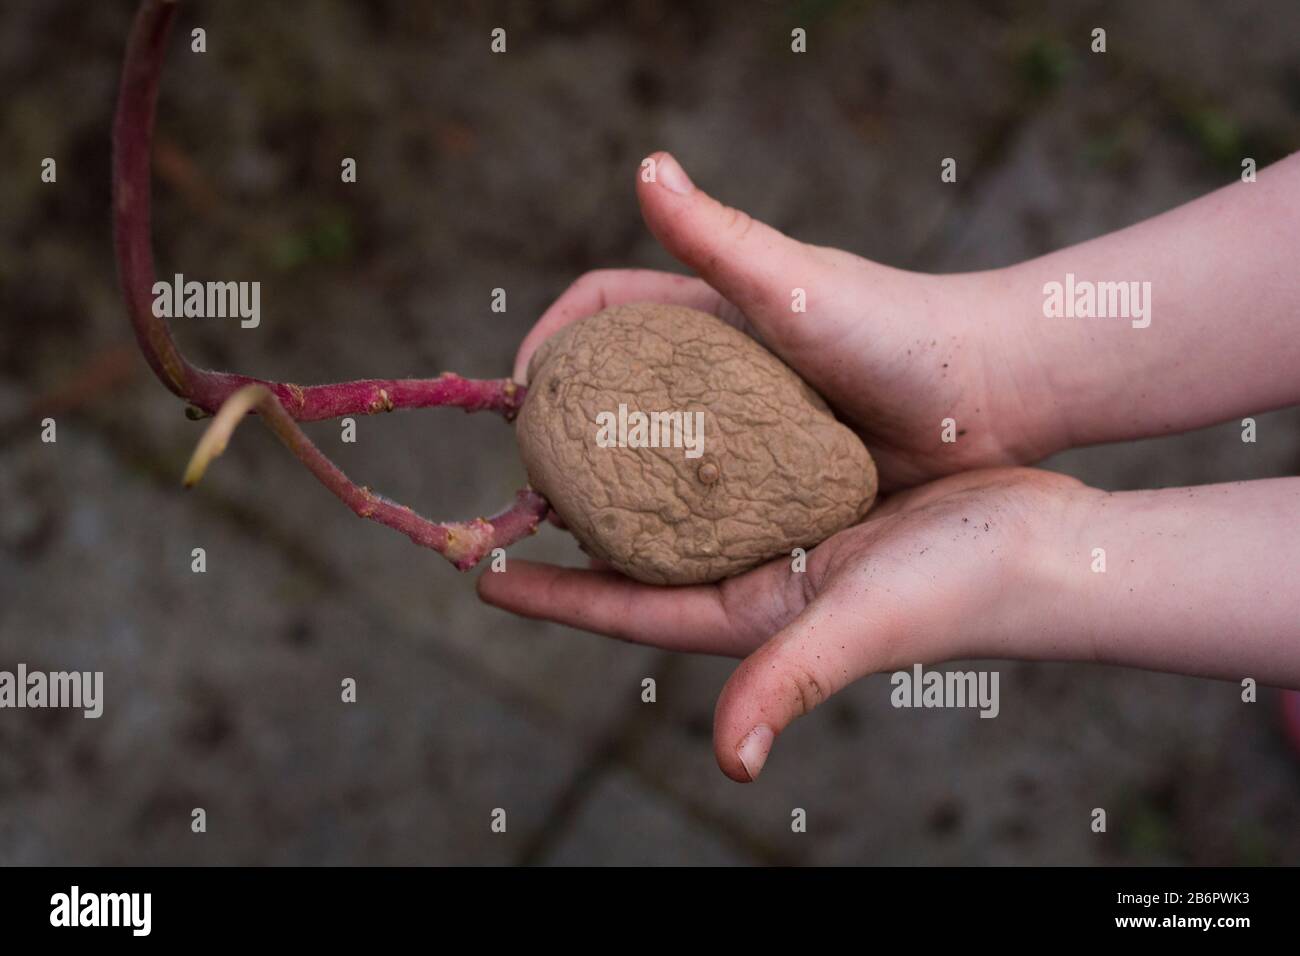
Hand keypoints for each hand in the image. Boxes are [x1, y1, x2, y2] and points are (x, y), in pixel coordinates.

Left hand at [479, 468, 1084, 780]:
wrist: (1049, 542)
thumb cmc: (965, 588)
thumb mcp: (865, 624)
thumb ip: (791, 681)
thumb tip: (729, 762)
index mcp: (751, 612)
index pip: (627, 607)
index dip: (554, 594)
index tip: (483, 572)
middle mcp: (757, 576)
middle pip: (639, 556)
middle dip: (573, 531)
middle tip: (512, 486)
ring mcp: (787, 533)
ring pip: (680, 506)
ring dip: (624, 480)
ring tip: (569, 435)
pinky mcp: (818, 492)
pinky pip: (733, 464)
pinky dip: (690, 440)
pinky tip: (667, 401)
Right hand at [514, 152, 1057, 490]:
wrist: (991, 395)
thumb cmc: (898, 327)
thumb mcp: (796, 285)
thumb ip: (720, 237)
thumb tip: (645, 166)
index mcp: (710, 313)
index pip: (603, 310)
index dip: (550, 341)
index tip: (519, 395)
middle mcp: (720, 368)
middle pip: (615, 390)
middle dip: (564, 426)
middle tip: (536, 478)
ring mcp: (746, 426)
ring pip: (654, 453)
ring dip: (610, 484)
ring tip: (575, 528)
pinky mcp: (776, 476)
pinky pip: (704, 502)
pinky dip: (668, 522)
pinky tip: (647, 557)